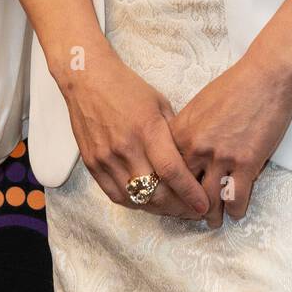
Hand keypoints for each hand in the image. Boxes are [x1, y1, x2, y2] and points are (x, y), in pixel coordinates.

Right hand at [55, 45, 209, 219]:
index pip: (172, 171)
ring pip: (137, 200)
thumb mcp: (160, 104)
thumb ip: (174, 134)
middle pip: (156, 193)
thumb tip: (191, 162)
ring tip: (174, 209)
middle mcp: (126, 148)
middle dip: (179, 207)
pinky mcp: (93, 165)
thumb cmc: (128, 88)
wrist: (88, 80)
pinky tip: (149, 202)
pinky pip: (117, 196)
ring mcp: (106, 159)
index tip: (204, 205)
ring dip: (159, 209)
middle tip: (193, 211)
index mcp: (148, 129)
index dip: (190, 193)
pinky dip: (136, 204)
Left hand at [169, 52, 291, 227]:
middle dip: (185, 208)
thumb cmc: (234, 85)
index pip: (164, 172)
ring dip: (211, 216)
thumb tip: (180, 150)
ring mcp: (221, 157)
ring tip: (212, 222)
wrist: (266, 75)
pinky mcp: (247, 163)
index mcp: (182, 132)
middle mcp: (197, 148)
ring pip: (208, 202)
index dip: (167, 190)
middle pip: (183, 191)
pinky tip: (235, 212)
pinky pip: (236, 199)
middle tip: (190, 216)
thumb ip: (185, 129)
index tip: (171, 199)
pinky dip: (235, 210)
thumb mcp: (199, 104)